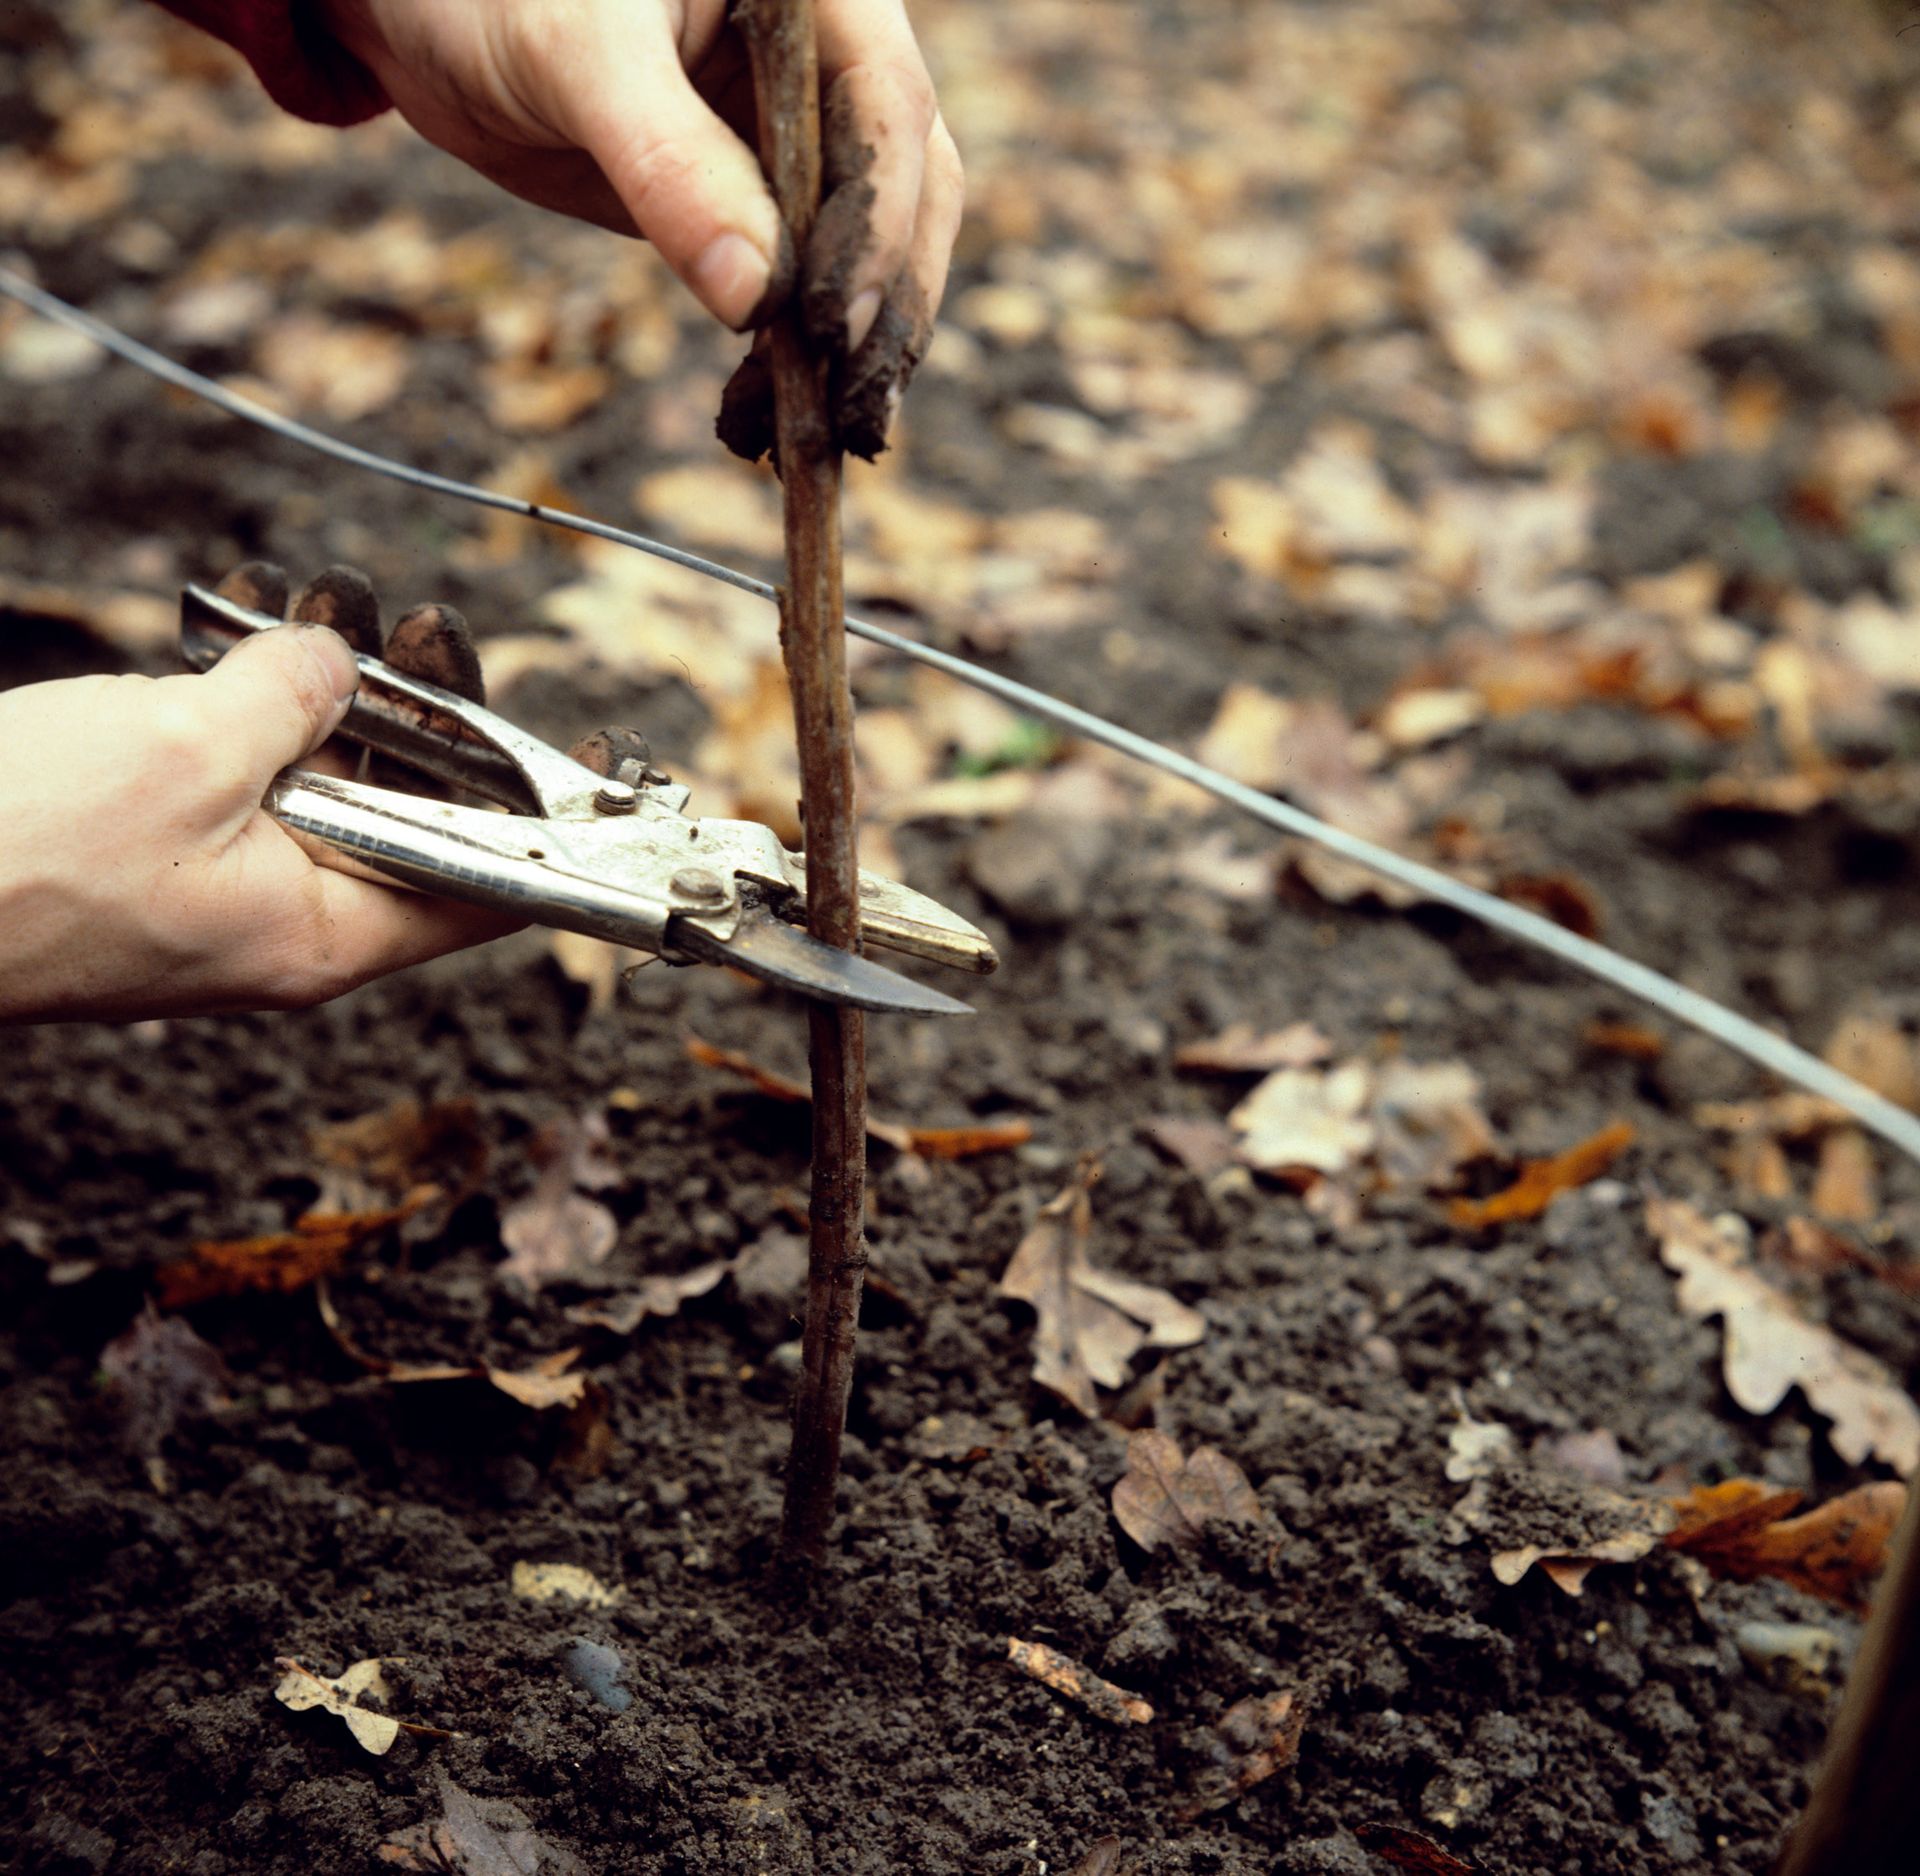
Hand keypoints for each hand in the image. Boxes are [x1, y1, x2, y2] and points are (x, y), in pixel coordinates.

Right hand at [0, 623, 514, 1022]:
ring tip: (327, 596)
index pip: (486, 886)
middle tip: (424, 628)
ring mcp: (221, 884)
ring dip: (326, 679)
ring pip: (313, 771)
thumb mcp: (187, 755)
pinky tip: (245, 616)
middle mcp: (287, 919)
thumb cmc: (13, 859)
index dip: (549, 815)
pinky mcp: (156, 848)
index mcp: (326, 931)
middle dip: (420, 706)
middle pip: (404, 807)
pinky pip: (233, 766)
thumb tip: (335, 663)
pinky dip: (245, 692)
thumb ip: (287, 701)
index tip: (601, 752)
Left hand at [319, 0, 963, 365]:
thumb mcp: (577, 56)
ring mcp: (803, 133)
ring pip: (872, 249)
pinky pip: (804, 283)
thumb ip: (670, 163)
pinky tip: (770, 417)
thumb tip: (760, 300)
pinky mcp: (761, 201)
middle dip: (886, 304)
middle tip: (849, 412)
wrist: (425, 10)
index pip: (889, 108)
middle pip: (911, 189)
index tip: (835, 325)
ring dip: (851, 349)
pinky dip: (795, 354)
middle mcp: (831, 57)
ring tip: (815, 437)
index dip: (877, 223)